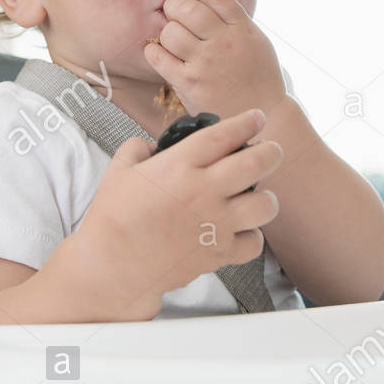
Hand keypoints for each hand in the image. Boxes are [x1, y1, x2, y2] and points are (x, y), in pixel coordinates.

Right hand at [70, 108, 282, 319]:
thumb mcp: (119, 170)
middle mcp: (204, 191)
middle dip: (271, 151)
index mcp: (180, 165)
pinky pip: (254, 243)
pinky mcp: (218, 253)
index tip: (257, 117)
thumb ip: (138, 148)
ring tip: (256, 196)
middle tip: (270, 150)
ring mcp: (216, 224)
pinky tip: (240, 231)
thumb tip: (152, 146)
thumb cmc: (112, 218)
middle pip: (258, 163)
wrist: (113, 265)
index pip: (224, 135)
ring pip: (265, 205)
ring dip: (265, 197)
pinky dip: (251, 237)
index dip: (247, 122)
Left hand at [143, 0, 286, 119]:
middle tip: (175, 14)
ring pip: (170, 31)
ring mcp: (205, 63)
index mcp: (241, 28)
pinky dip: (154, 51)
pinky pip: (159, 57)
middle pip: (186, 9)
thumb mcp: (256, 40)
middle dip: (174, 7)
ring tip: (173, 39)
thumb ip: (235, 18)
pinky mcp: (189, 83)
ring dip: (167, 31)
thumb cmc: (260, 77)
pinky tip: (160, 53)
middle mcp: (223, 42)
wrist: (265, 115)